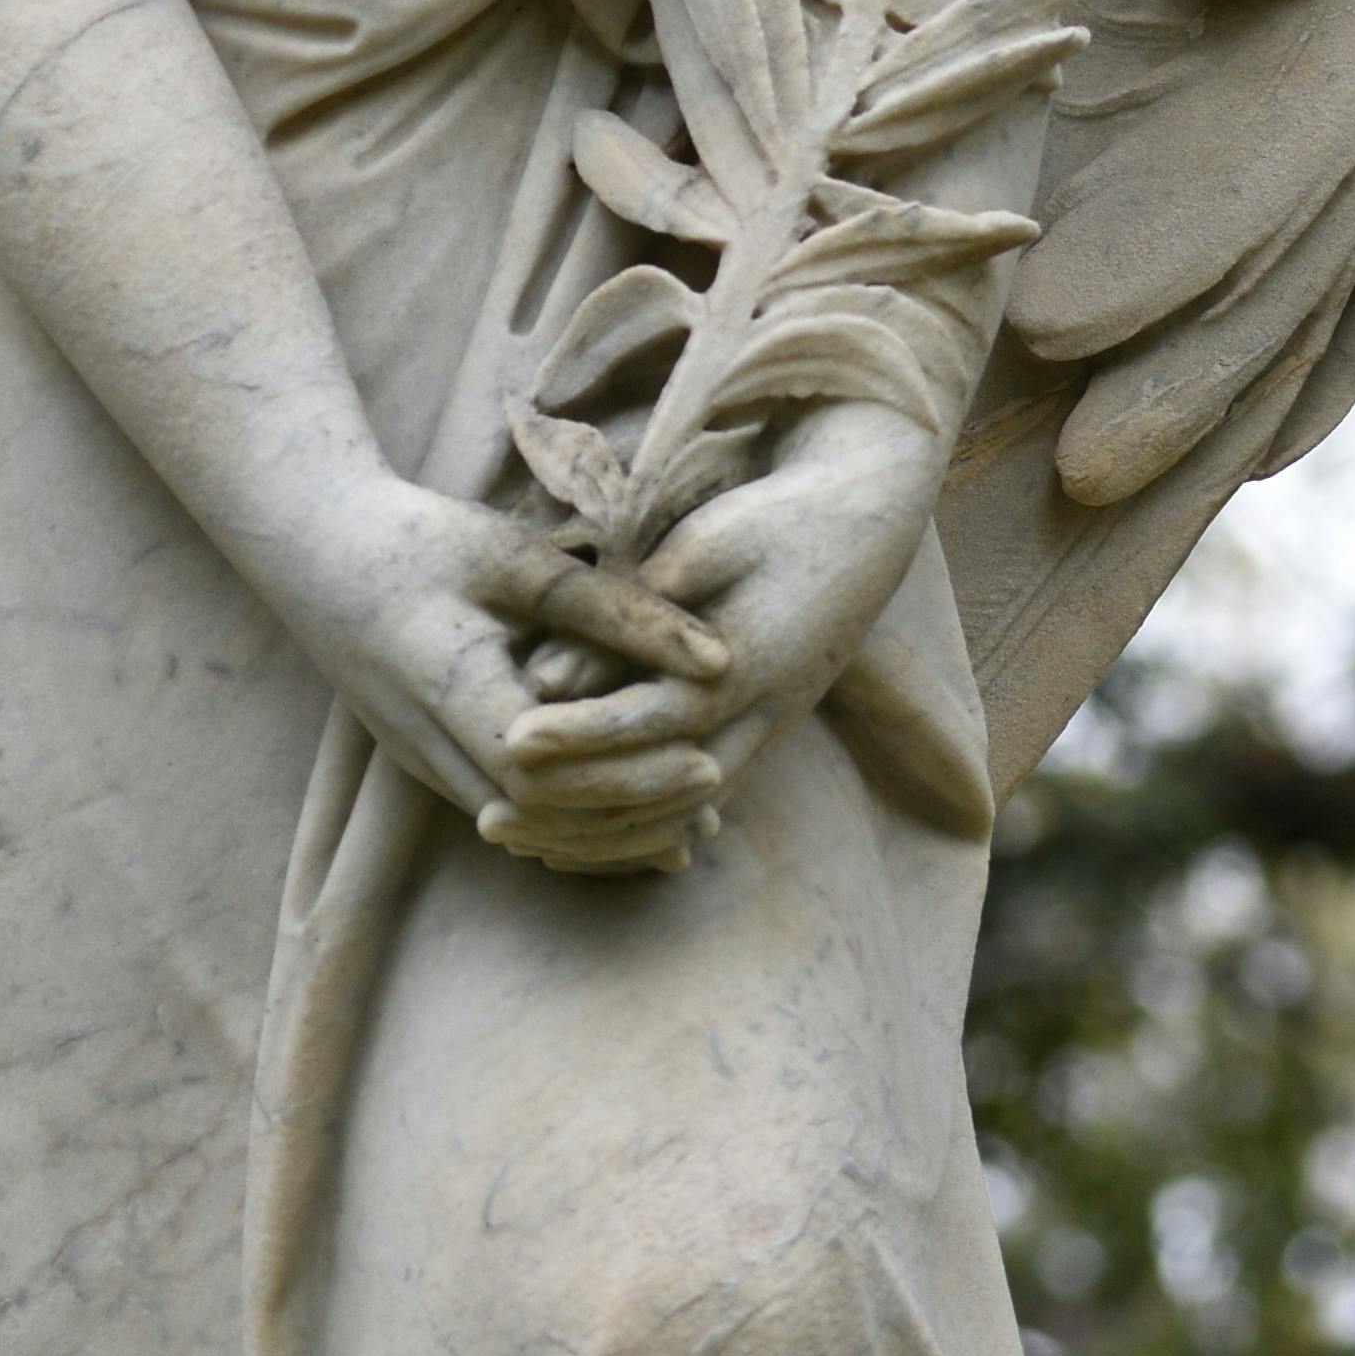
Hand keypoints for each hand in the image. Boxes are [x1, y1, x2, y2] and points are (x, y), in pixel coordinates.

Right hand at [279, 475, 731, 865]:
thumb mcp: (520, 559)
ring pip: (525, 828)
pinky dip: (569, 816)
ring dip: (605, 828)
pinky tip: (629, 803)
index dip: (631, 780)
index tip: (706, 760)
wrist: (314, 548)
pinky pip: (506, 812)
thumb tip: (719, 660)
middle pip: (545, 819)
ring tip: (689, 812)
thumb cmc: (419, 539)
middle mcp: (430, 748)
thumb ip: (617, 612)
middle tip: (715, 790)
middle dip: (634, 815)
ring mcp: (421, 763)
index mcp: (452, 694)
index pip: (552, 776)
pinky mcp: (424, 761)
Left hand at [487, 401, 950, 869]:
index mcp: (746, 667)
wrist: (868, 523)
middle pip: (656, 793)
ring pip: (675, 813)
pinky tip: (576, 833)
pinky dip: (636, 826)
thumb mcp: (702, 548)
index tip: (506, 742)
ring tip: (517, 837)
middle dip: (570, 812)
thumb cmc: (776, 518)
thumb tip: (546, 678)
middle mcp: (761, 717)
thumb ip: (627, 618)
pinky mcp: (763, 734)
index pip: (646, 722)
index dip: (575, 737)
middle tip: (485, 818)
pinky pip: (694, 802)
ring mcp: (767, 733)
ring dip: (595, 834)